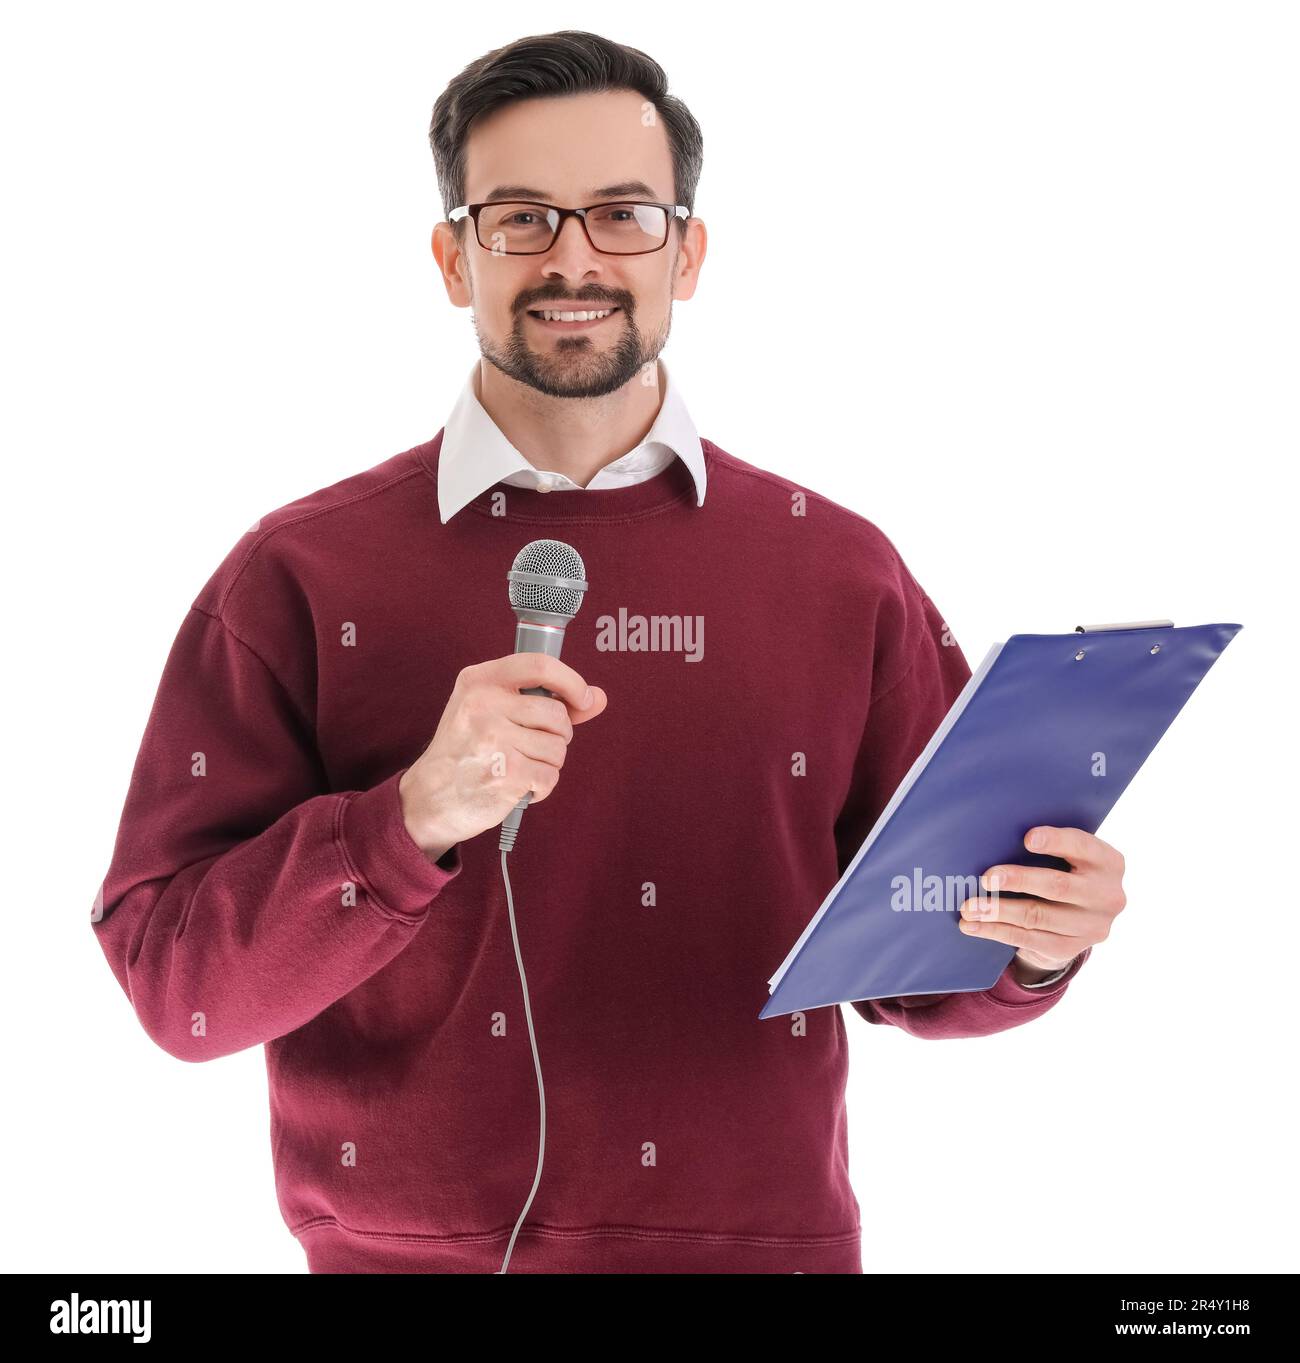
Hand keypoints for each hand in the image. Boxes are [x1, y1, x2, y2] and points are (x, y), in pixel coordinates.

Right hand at [398, 653, 607, 858]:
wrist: (430, 797)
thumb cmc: (466, 750)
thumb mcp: (492, 712)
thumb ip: (546, 700)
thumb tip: (598, 697)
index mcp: (479, 680)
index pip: (540, 665)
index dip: (571, 681)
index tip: (582, 698)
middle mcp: (483, 705)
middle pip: (557, 714)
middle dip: (557, 736)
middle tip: (530, 746)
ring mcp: (492, 739)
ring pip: (558, 748)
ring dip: (547, 763)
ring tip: (518, 766)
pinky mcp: (504, 773)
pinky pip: (550, 776)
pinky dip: (541, 786)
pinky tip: (518, 785)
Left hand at [958, 826, 1126, 983]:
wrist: (1079, 919)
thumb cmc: (1063, 871)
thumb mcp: (1069, 857)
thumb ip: (1049, 848)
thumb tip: (995, 841)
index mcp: (1108, 862)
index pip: (1083, 846)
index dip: (1056, 841)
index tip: (1027, 838)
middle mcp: (1107, 895)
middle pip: (1057, 886)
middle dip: (1019, 881)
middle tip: (987, 878)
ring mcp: (1092, 926)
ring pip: (1038, 916)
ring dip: (998, 911)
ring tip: (970, 906)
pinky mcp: (1071, 948)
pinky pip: (1028, 939)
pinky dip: (996, 931)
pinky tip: (972, 925)